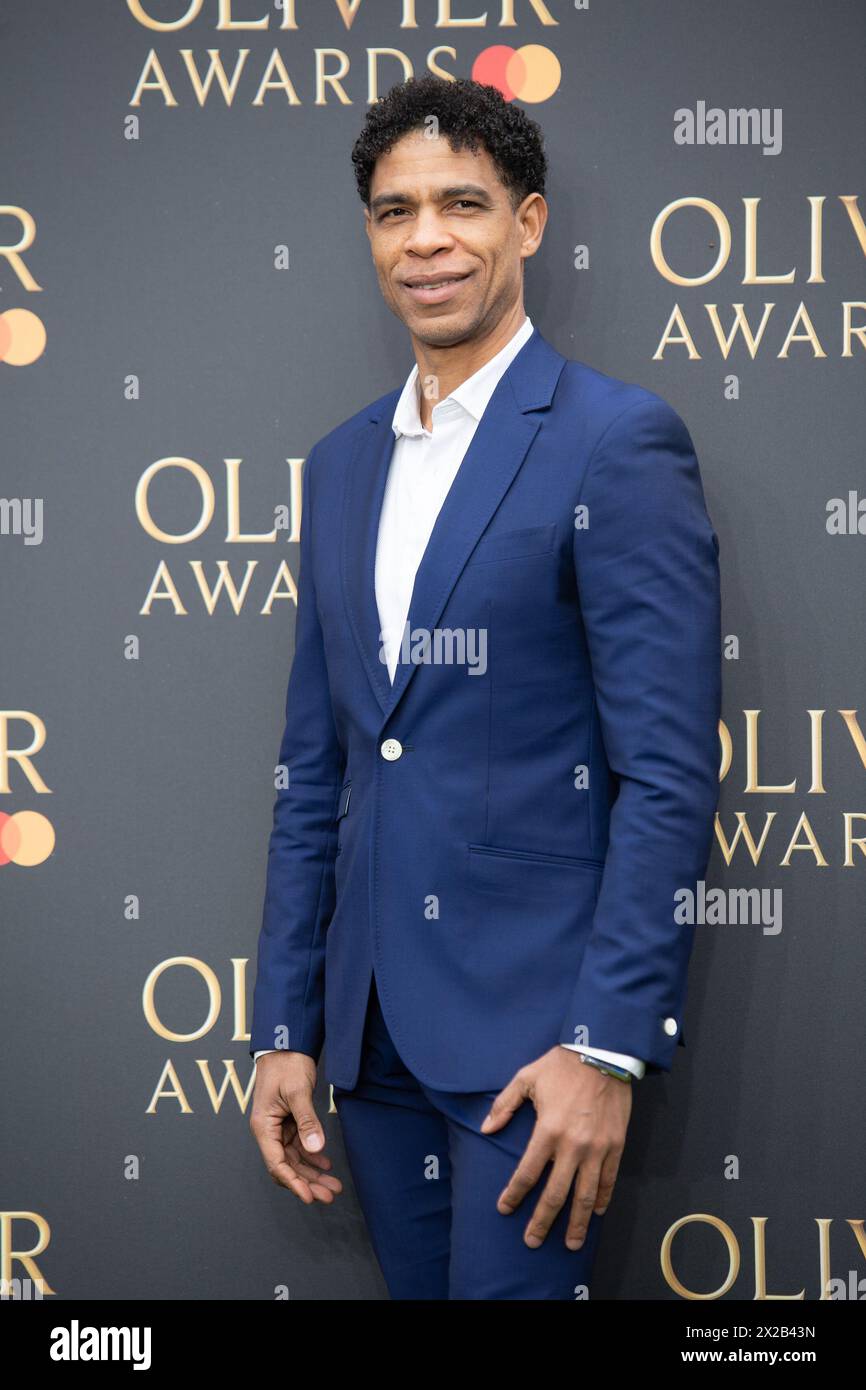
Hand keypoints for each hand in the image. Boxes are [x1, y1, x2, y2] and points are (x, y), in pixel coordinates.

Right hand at [249, 1052, 342, 1204]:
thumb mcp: (297, 1092)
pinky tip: (326, 1164)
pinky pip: (299, 1146)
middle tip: (329, 1195)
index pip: (277, 1164)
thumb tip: (316, 1149)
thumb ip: (307, 1121)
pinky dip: (312, 1156)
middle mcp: (269, 1131)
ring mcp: (278, 1128)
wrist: (286, 1045)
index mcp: (263, 1126)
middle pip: (286, 1166)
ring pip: (294, 1160)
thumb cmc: (286, 1064)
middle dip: (307, 1183)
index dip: (293, 1183)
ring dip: (312, 1173)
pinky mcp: (289, 1122)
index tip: (309, 1197)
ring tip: (333, 1186)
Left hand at [480, 1045, 631, 1248]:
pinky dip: (602, 1199)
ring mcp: (597, 1149)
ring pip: (585, 1195)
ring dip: (576, 1222)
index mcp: (547, 1130)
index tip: (505, 1209)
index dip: (514, 1194)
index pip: (527, 1173)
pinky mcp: (616, 1146)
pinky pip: (608, 1180)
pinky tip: (595, 1214)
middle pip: (555, 1194)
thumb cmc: (561, 1066)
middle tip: (532, 1241)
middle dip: (542, 1221)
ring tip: (570, 1243)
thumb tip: (485, 1129)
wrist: (602, 1053)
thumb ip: (504, 1105)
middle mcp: (572, 1146)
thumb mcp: (526, 1078)